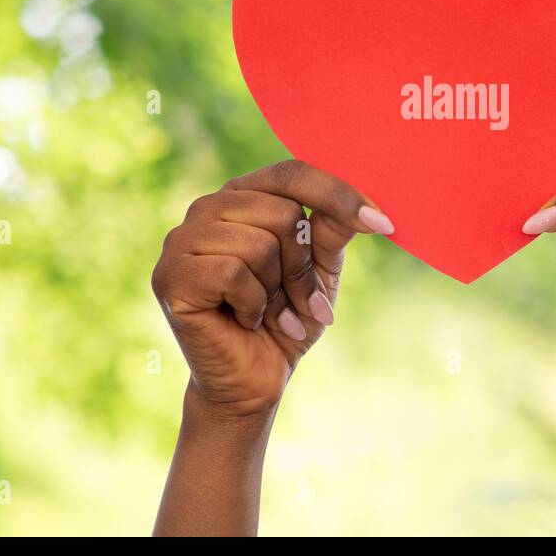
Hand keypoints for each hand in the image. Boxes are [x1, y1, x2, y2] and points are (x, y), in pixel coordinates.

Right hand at [151, 160, 392, 416]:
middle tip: (298, 301)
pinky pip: (234, 272)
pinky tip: (245, 321)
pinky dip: (254, 305)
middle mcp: (206, 208)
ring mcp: (181, 240)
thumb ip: (333, 226)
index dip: (340, 194)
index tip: (385, 225)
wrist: (253, 382)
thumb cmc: (287, 319)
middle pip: (282, 211)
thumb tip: (363, 202)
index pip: (292, 173)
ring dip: (279, 290)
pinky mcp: (170, 276)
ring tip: (270, 313)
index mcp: (241, 196)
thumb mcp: (320, 267)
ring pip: (260, 242)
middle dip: (303, 265)